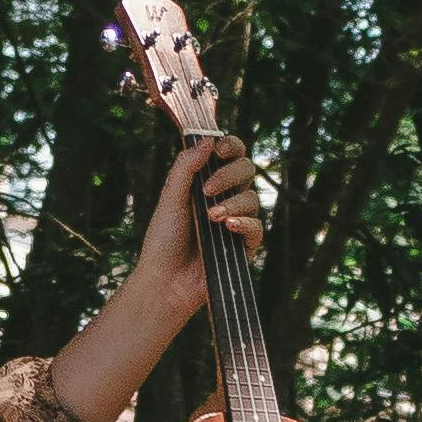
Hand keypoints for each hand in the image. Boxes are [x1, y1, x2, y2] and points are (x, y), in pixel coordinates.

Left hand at [130, 130, 263, 322]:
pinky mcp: (245, 246)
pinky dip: (245, 223)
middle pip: (246, 169)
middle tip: (208, 189)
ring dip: (233, 203)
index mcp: (206, 183)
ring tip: (211, 217)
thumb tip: (207, 140)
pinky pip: (257, 227)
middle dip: (230, 173)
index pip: (229, 154)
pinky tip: (229, 227)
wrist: (165, 281)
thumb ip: (185, 169)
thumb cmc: (163, 240)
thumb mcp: (170, 200)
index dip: (230, 146)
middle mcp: (224, 198)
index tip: (219, 149)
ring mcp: (236, 221)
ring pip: (252, 197)